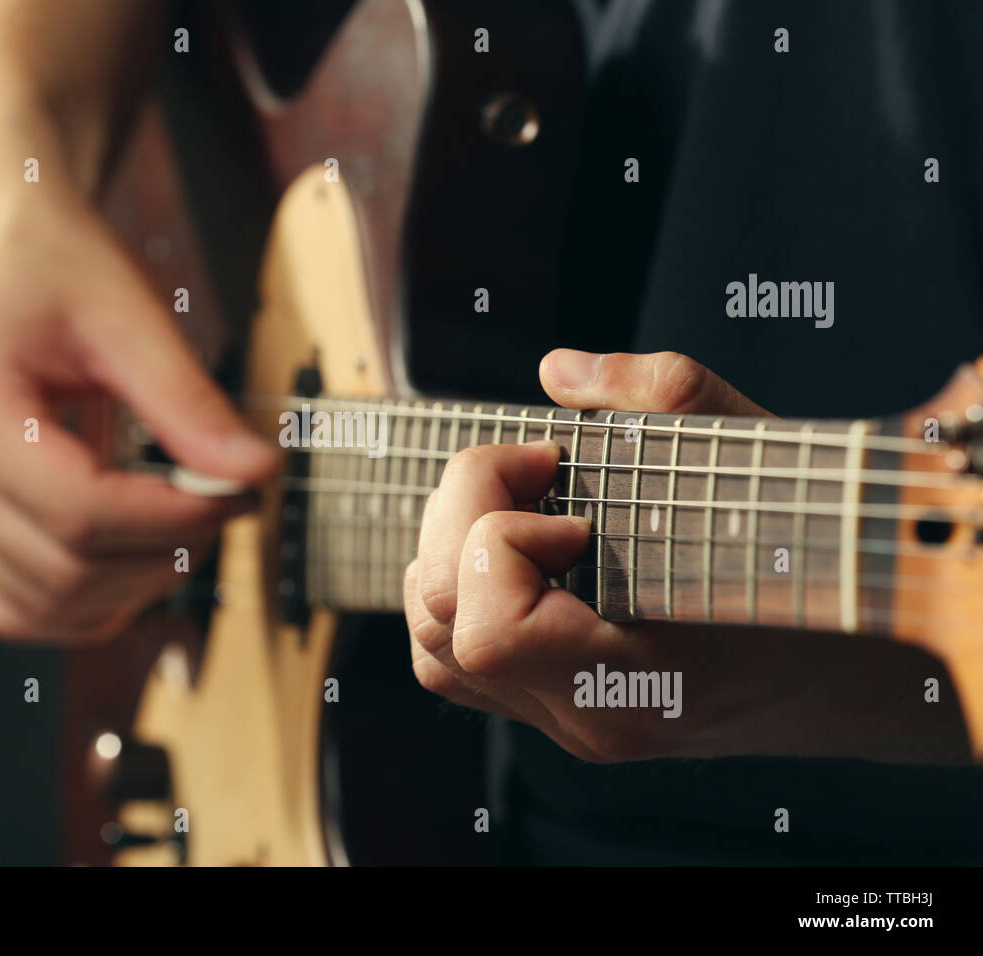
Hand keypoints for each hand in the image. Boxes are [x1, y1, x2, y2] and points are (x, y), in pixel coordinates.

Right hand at [0, 176, 277, 644]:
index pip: (83, 513)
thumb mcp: (126, 314)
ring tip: (183, 525)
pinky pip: (19, 606)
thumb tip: (254, 473)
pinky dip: (87, 600)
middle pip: (66, 572)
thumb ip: (188, 402)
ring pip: (41, 610)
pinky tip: (135, 553)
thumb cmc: (44, 263)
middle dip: (166, 552)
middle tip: (225, 501)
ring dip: (130, 588)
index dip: (179, 518)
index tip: (242, 492)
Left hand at [404, 349, 971, 763]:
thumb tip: (559, 369)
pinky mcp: (561, 710)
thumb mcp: (760, 461)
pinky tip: (517, 542)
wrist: (867, 668)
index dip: (497, 534)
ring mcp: (569, 722)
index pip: (488, 628)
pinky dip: (458, 589)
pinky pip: (457, 661)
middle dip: (462, 515)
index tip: (557, 480)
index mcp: (636, 678)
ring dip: (450, 551)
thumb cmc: (823, 565)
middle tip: (533, 468)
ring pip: (434, 648)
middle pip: (440, 621)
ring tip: (520, 501)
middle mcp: (588, 717)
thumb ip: (662, 398)